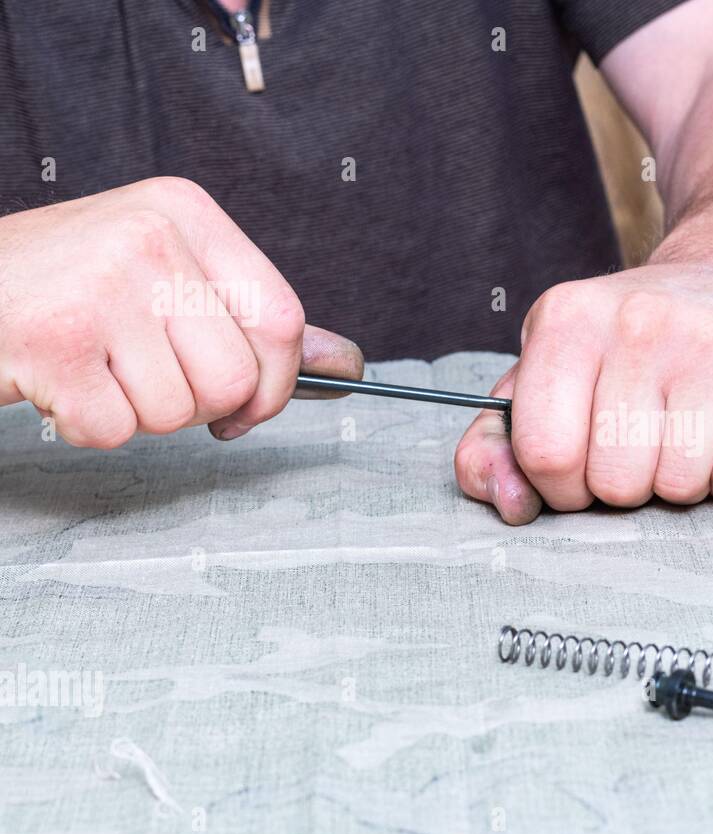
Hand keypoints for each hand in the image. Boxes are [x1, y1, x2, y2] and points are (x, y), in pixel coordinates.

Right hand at [0, 177, 358, 446]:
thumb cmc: (63, 292)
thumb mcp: (165, 278)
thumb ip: (253, 320)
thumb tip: (346, 364)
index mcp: (185, 212)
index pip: (282, 317)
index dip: (276, 382)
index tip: (248, 405)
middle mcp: (148, 235)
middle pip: (236, 377)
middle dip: (197, 405)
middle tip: (142, 376)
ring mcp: (100, 285)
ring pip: (178, 411)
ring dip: (138, 415)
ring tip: (95, 369)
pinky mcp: (55, 340)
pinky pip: (114, 431)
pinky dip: (87, 428)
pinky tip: (59, 383)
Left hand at [454, 263, 712, 523]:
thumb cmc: (630, 342)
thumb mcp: (550, 370)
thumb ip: (500, 439)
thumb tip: (508, 500)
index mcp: (566, 319)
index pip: (545, 453)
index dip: (561, 487)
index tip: (579, 470)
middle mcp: (635, 321)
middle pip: (615, 480)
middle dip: (624, 487)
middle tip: (637, 446)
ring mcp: (707, 341)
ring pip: (678, 484)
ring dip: (677, 482)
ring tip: (679, 435)